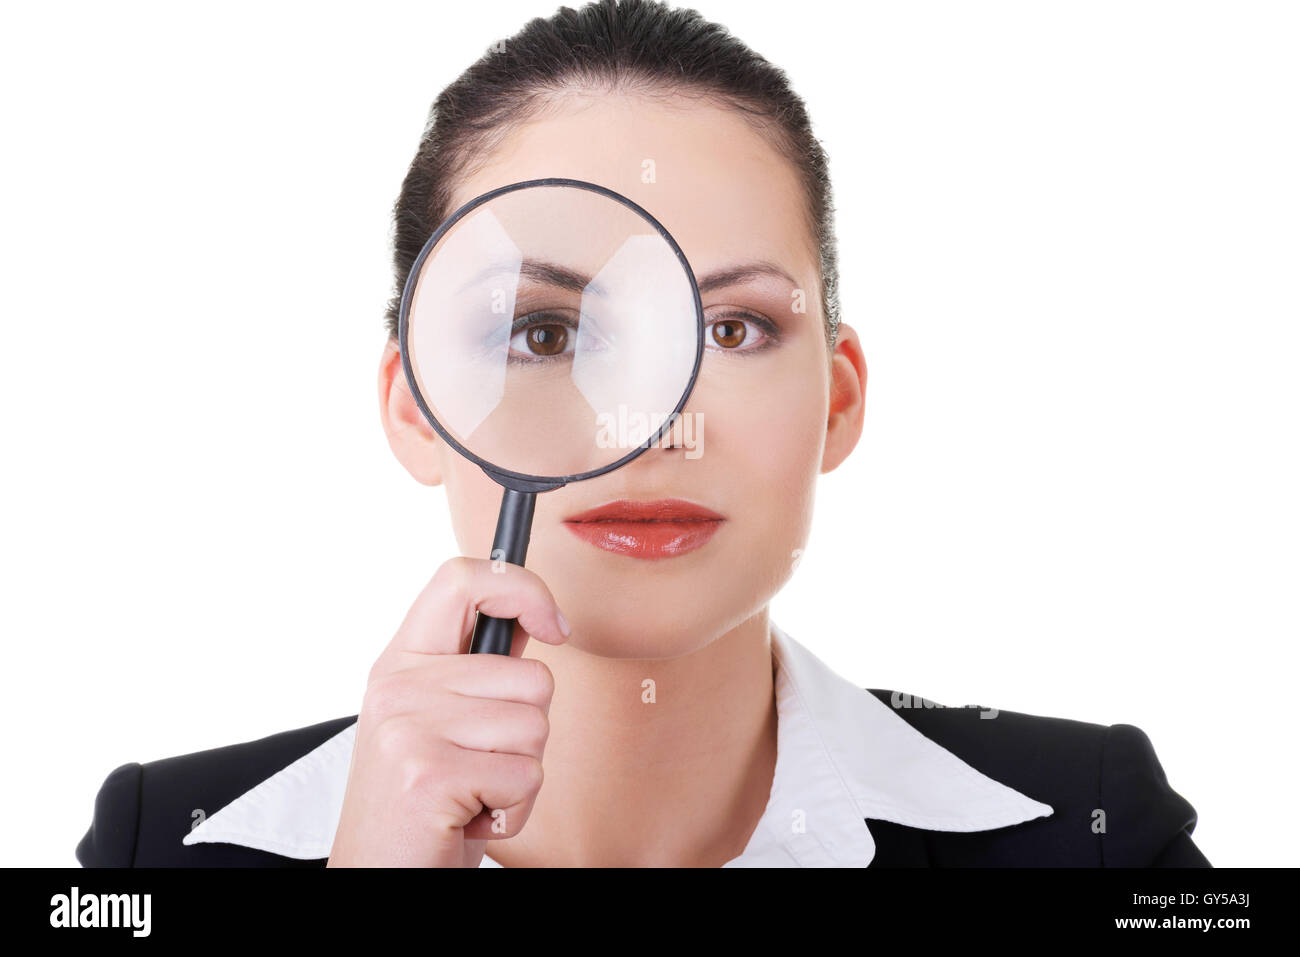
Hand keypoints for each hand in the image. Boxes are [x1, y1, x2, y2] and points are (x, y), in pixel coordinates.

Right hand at [327, 557, 568, 866]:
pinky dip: (513, 810)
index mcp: (401, 662)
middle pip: (532, 676)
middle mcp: (398, 686)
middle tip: (479, 766)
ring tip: (472, 793)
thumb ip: (480, 669)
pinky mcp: (429, 774)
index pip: (462, 579)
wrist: (379, 876)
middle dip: (528, 732)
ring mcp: (409, 727)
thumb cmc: (424, 805)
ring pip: (536, 727)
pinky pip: (527, 776)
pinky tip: (468, 817)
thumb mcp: (442, 722)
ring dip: (520, 776)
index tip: (555, 624)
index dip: (524, 589)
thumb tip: (538, 617)